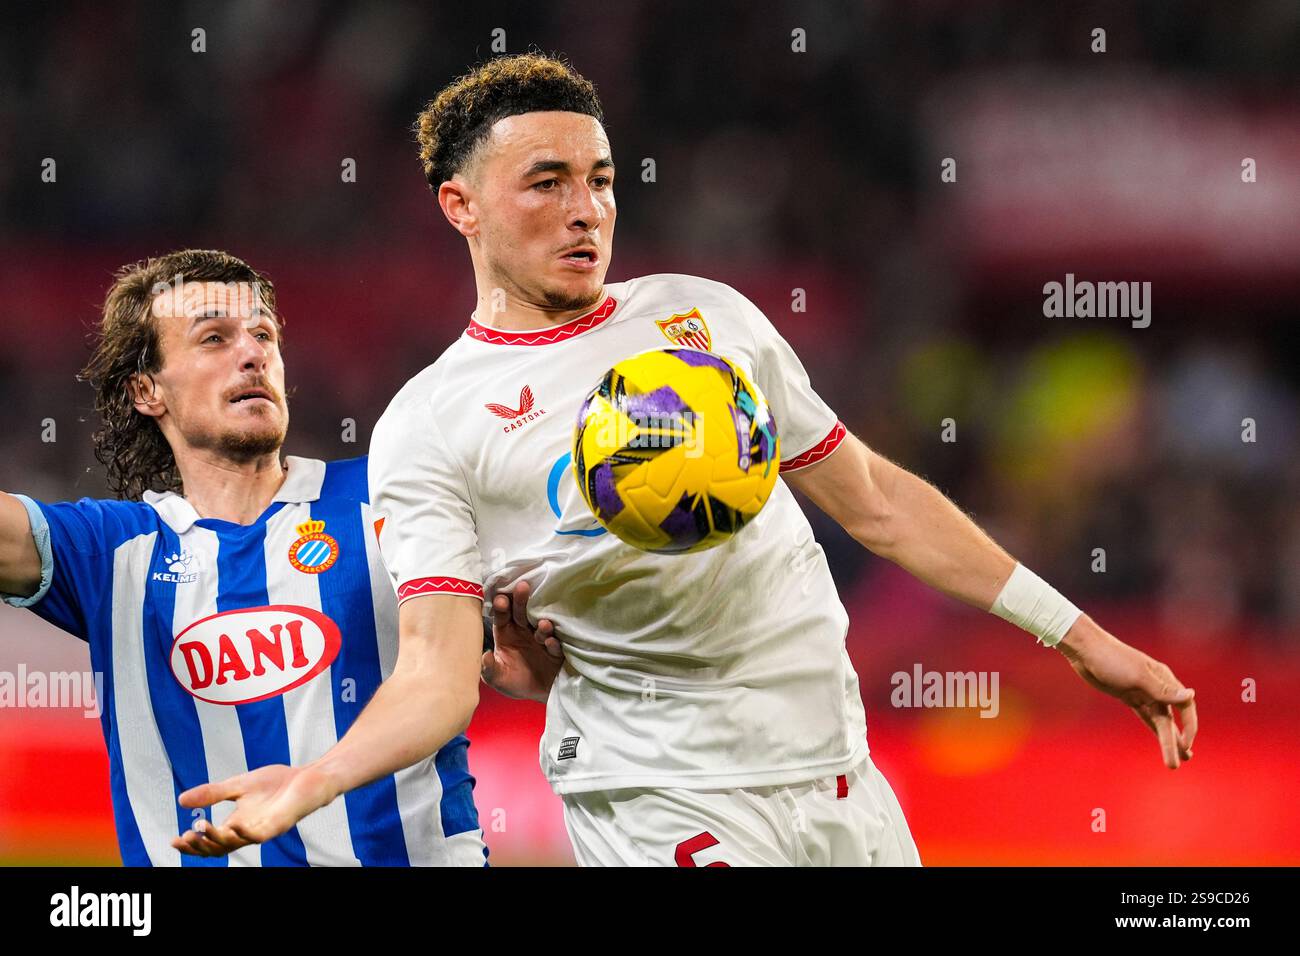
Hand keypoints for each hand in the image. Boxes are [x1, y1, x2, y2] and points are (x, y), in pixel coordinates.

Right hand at [171, 763, 336, 856]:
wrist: (307, 777)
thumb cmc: (276, 784)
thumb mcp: (238, 785)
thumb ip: (212, 793)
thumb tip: (181, 800)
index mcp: (237, 824)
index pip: (210, 841)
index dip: (192, 844)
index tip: (174, 839)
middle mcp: (248, 831)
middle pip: (219, 848)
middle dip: (200, 846)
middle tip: (184, 837)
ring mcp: (264, 829)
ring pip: (236, 844)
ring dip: (217, 838)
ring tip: (200, 828)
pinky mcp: (280, 824)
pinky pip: (260, 835)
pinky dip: (245, 833)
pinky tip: (233, 826)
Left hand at [481, 579, 562, 701]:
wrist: (537, 693)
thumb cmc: (514, 681)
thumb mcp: (497, 678)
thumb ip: (489, 669)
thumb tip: (484, 656)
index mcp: (506, 634)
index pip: (502, 616)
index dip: (501, 608)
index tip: (500, 599)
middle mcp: (523, 632)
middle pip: (521, 613)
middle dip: (521, 600)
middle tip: (522, 587)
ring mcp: (540, 639)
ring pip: (540, 627)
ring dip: (541, 625)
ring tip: (541, 624)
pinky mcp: (555, 651)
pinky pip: (554, 646)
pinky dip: (552, 643)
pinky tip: (550, 643)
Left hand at [1056, 617, 1197, 769]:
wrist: (1085, 650)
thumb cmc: (1112, 659)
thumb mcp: (1138, 676)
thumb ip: (1163, 690)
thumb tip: (1191, 695)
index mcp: (1164, 678)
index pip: (1185, 705)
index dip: (1189, 725)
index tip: (1187, 744)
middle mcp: (1157, 686)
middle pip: (1171, 718)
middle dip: (1177, 740)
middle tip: (1183, 761)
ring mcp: (1142, 692)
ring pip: (1159, 719)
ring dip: (1167, 738)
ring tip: (1176, 759)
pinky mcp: (1129, 696)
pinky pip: (1145, 715)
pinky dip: (1153, 727)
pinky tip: (1160, 738)